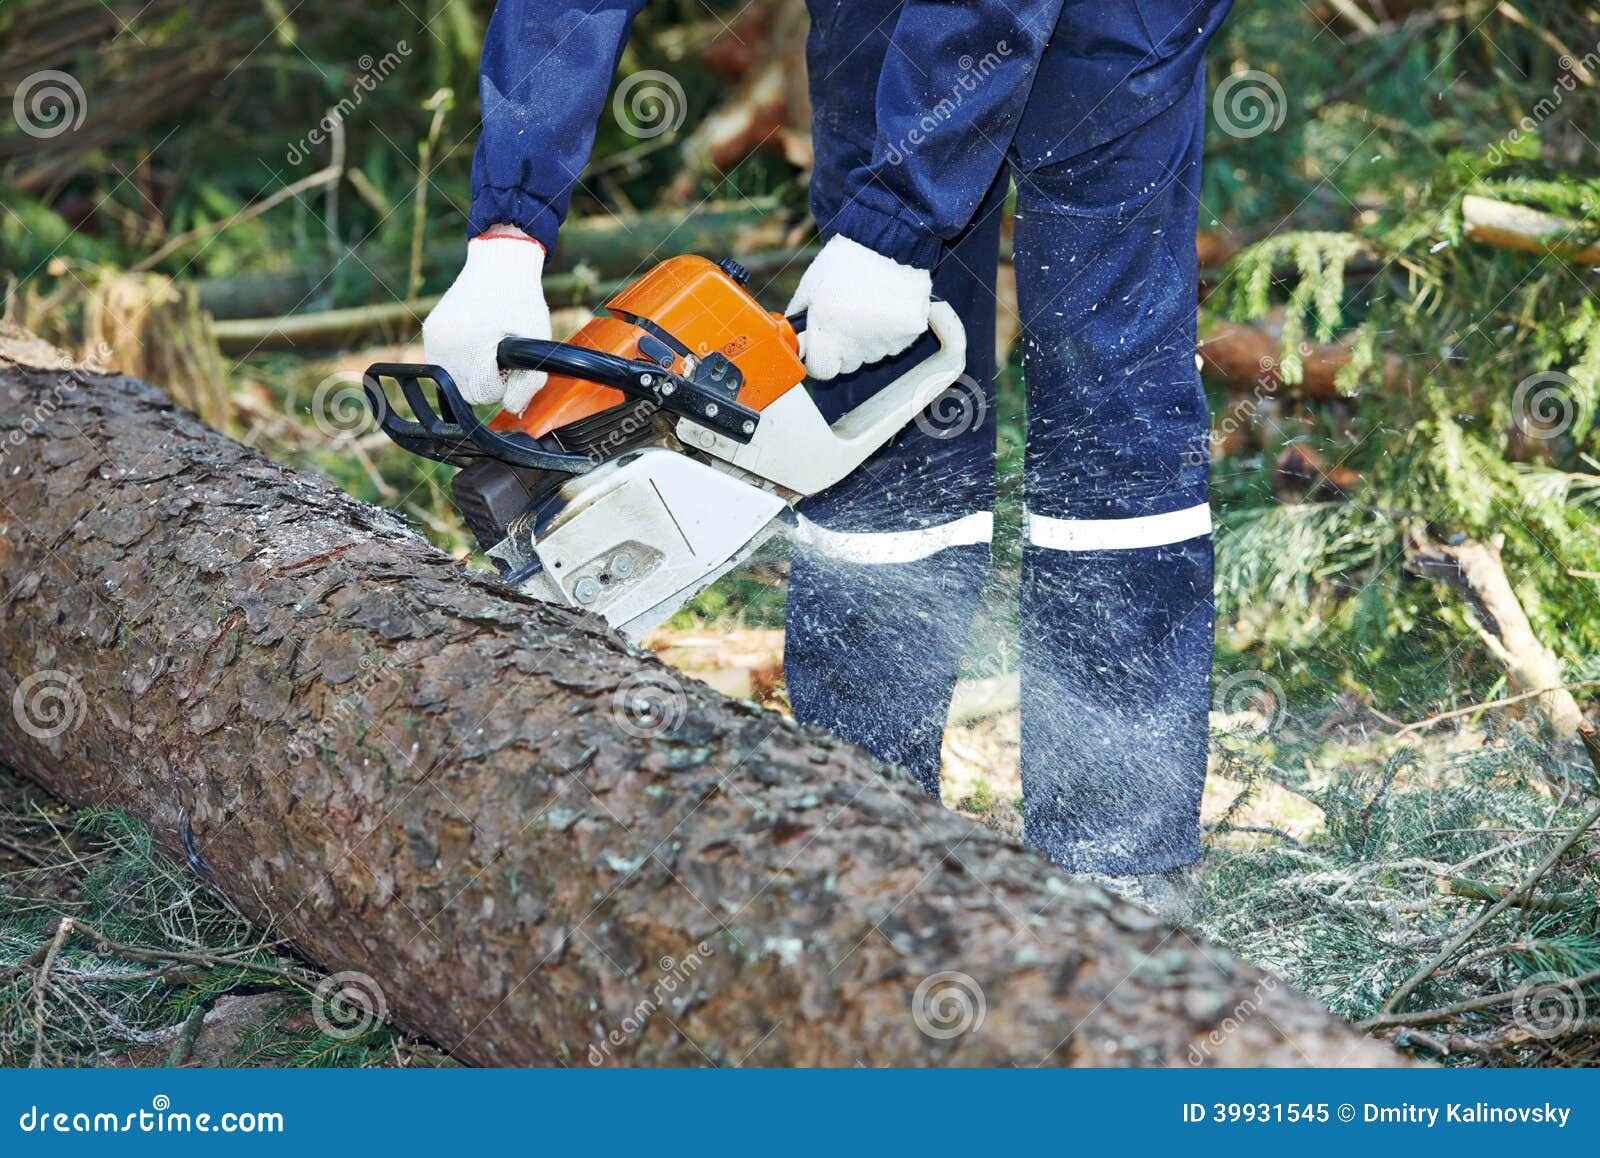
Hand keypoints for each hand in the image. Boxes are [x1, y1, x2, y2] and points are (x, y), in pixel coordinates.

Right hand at [422, 225, 550, 414]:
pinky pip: (444, 364)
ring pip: (452, 381)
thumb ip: (530, 383)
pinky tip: (475, 339)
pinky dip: (460, 360)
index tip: (511, 361)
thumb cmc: (522, 300)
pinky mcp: (429, 331)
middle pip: (466, 392)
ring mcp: (433, 337)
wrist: (499, 263)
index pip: (483, 394)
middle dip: (487, 380)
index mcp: (471, 346)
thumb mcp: (537, 341)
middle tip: (501, 353)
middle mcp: (444, 343)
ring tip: (488, 345)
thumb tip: (512, 409)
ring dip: (472, 372)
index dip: (503, 382)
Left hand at [786, 235, 932, 379]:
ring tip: (868, 307)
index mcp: (829, 332)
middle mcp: (857, 343)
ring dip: (868, 339)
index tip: (821, 349)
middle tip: (846, 320)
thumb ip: (800, 313)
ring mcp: (886, 340)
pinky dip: (890, 331)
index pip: (822, 371)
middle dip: (844, 348)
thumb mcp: (811, 284)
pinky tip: (886, 306)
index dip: (820, 359)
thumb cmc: (847, 260)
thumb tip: (794, 332)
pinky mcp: (909, 333)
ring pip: (873, 354)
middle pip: (848, 365)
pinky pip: (895, 343)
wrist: (888, 240)